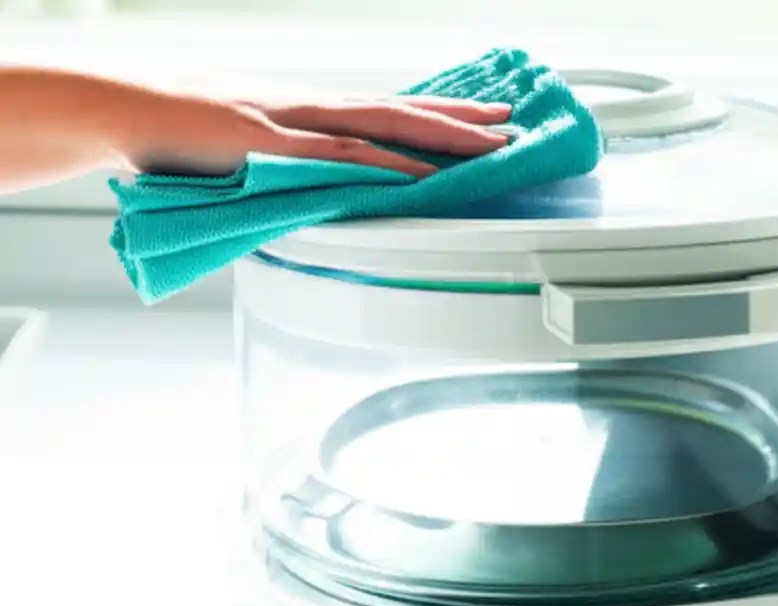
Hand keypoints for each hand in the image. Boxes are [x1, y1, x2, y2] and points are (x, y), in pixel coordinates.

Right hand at [117, 92, 511, 177]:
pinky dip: (385, 164)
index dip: (439, 111)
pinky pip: (339, 155)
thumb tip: (326, 186)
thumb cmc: (186, 134)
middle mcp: (313, 107)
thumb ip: (294, 164)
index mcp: (311, 109)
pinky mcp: (271, 143)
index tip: (483, 117)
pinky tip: (421, 173)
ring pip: (384, 126)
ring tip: (489, 145)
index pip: (389, 108)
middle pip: (402, 110)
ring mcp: (295, 121)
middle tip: (512, 124)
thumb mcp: (253, 148)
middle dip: (460, 118)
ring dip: (440, 137)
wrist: (127, 111)